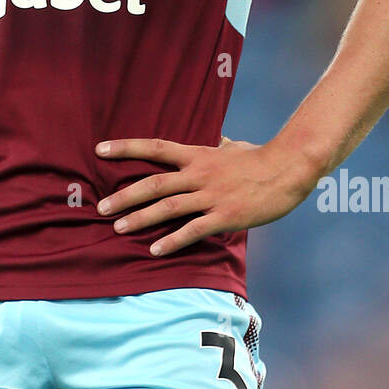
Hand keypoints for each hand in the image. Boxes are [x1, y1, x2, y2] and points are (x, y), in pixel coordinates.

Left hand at [94, 135, 318, 255]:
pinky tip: (155, 250)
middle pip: (154, 183)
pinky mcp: (225, 216)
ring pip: (168, 207)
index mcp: (198, 155)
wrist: (288, 169)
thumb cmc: (261, 158)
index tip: (99, 150)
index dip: (126, 148)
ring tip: (118, 227)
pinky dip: (172, 241)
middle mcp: (199, 174)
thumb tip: (217, 139)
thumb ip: (219, 146)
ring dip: (140, 218)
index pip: (155, 148)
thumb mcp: (234, 147)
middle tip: (101, 207)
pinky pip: (193, 230)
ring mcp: (211, 196)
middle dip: (124, 195)